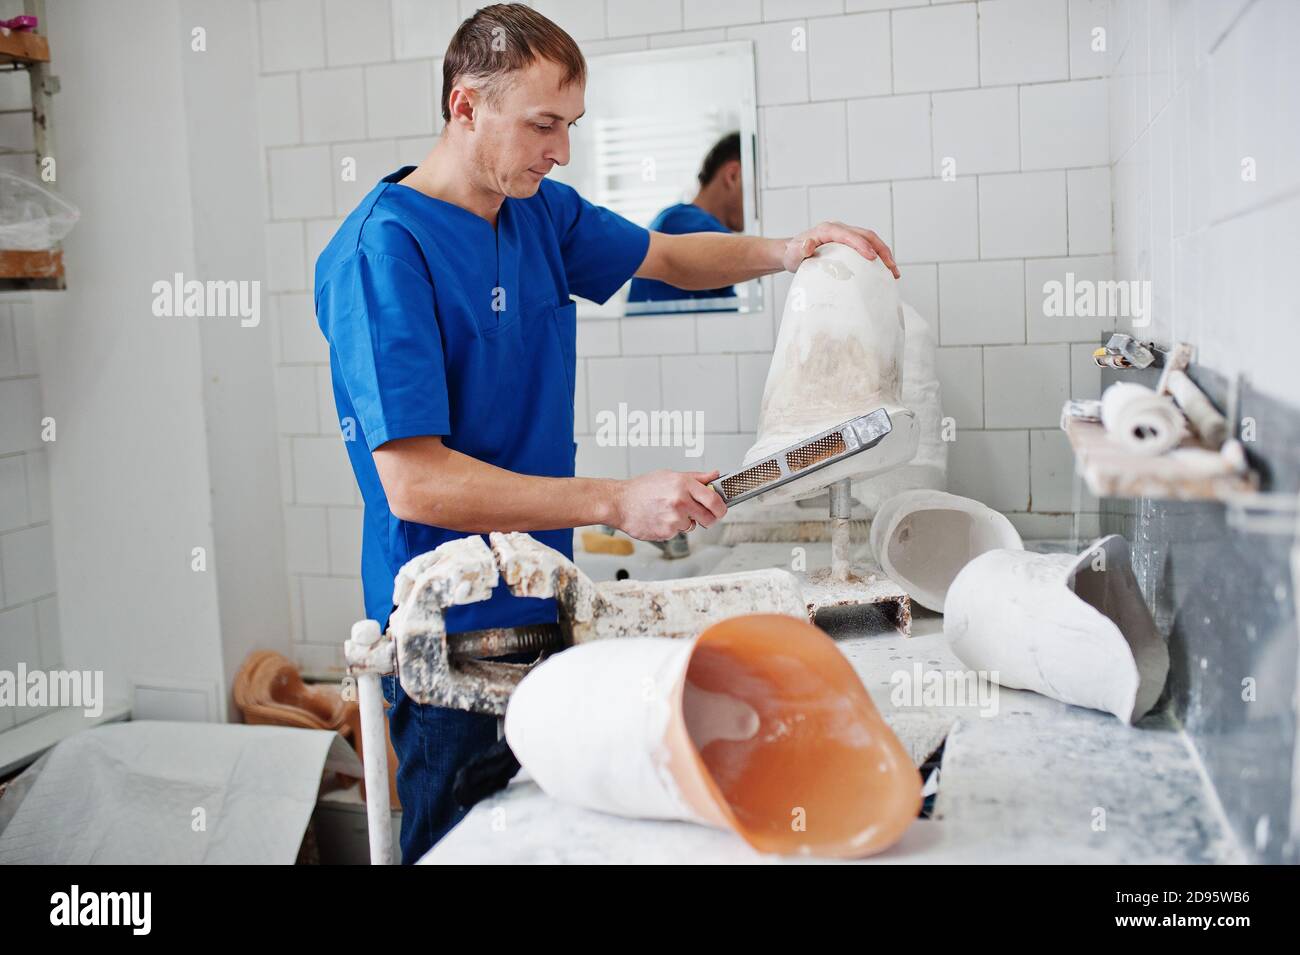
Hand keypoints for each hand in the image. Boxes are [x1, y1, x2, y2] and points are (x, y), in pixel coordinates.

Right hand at [613, 469, 726, 540]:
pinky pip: (677, 533)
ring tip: (668, 512)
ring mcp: (674, 518)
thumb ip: (696, 477)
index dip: (721, 508)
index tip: (720, 510)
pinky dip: (671, 528)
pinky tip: (660, 518)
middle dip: (707, 518)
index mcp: (684, 484)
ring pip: (692, 526)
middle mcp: (680, 501)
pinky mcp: (666, 532)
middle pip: (709, 518)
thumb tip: (714, 475)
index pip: (715, 500)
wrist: (620, 503)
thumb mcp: (670, 475)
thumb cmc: (642, 488)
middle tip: (699, 514)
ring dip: (685, 522)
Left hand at [783, 222, 899, 277]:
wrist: (792, 252)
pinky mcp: (849, 243)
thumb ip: (800, 250)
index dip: (862, 245)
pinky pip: (867, 246)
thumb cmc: (793, 254)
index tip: (873, 258)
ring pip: (870, 240)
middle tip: (891, 268)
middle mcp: (839, 229)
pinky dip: (878, 257)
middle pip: (866, 235)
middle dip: (881, 250)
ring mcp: (846, 235)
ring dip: (884, 254)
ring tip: (893, 272)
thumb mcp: (793, 254)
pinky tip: (884, 271)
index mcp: (828, 229)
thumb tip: (808, 244)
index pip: (849, 235)